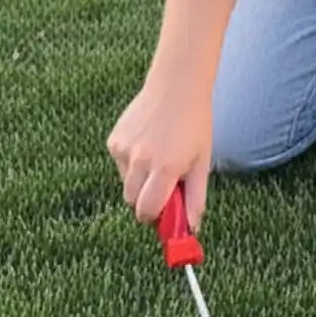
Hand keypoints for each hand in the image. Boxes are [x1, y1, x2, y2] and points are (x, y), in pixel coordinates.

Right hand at [106, 68, 211, 228]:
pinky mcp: (114, 140)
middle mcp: (140, 160)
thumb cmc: (194, 125)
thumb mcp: (202, 163)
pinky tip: (148, 144)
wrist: (176, 87)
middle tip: (163, 187)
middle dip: (146, 202)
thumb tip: (191, 229)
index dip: (154, 218)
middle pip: (132, 201)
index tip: (164, 215)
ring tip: (159, 157)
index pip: (147, 211)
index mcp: (165, 168)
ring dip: (139, 181)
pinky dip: (131, 163)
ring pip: (126, 183)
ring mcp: (123, 149)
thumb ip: (196, 199)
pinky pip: (120, 165)